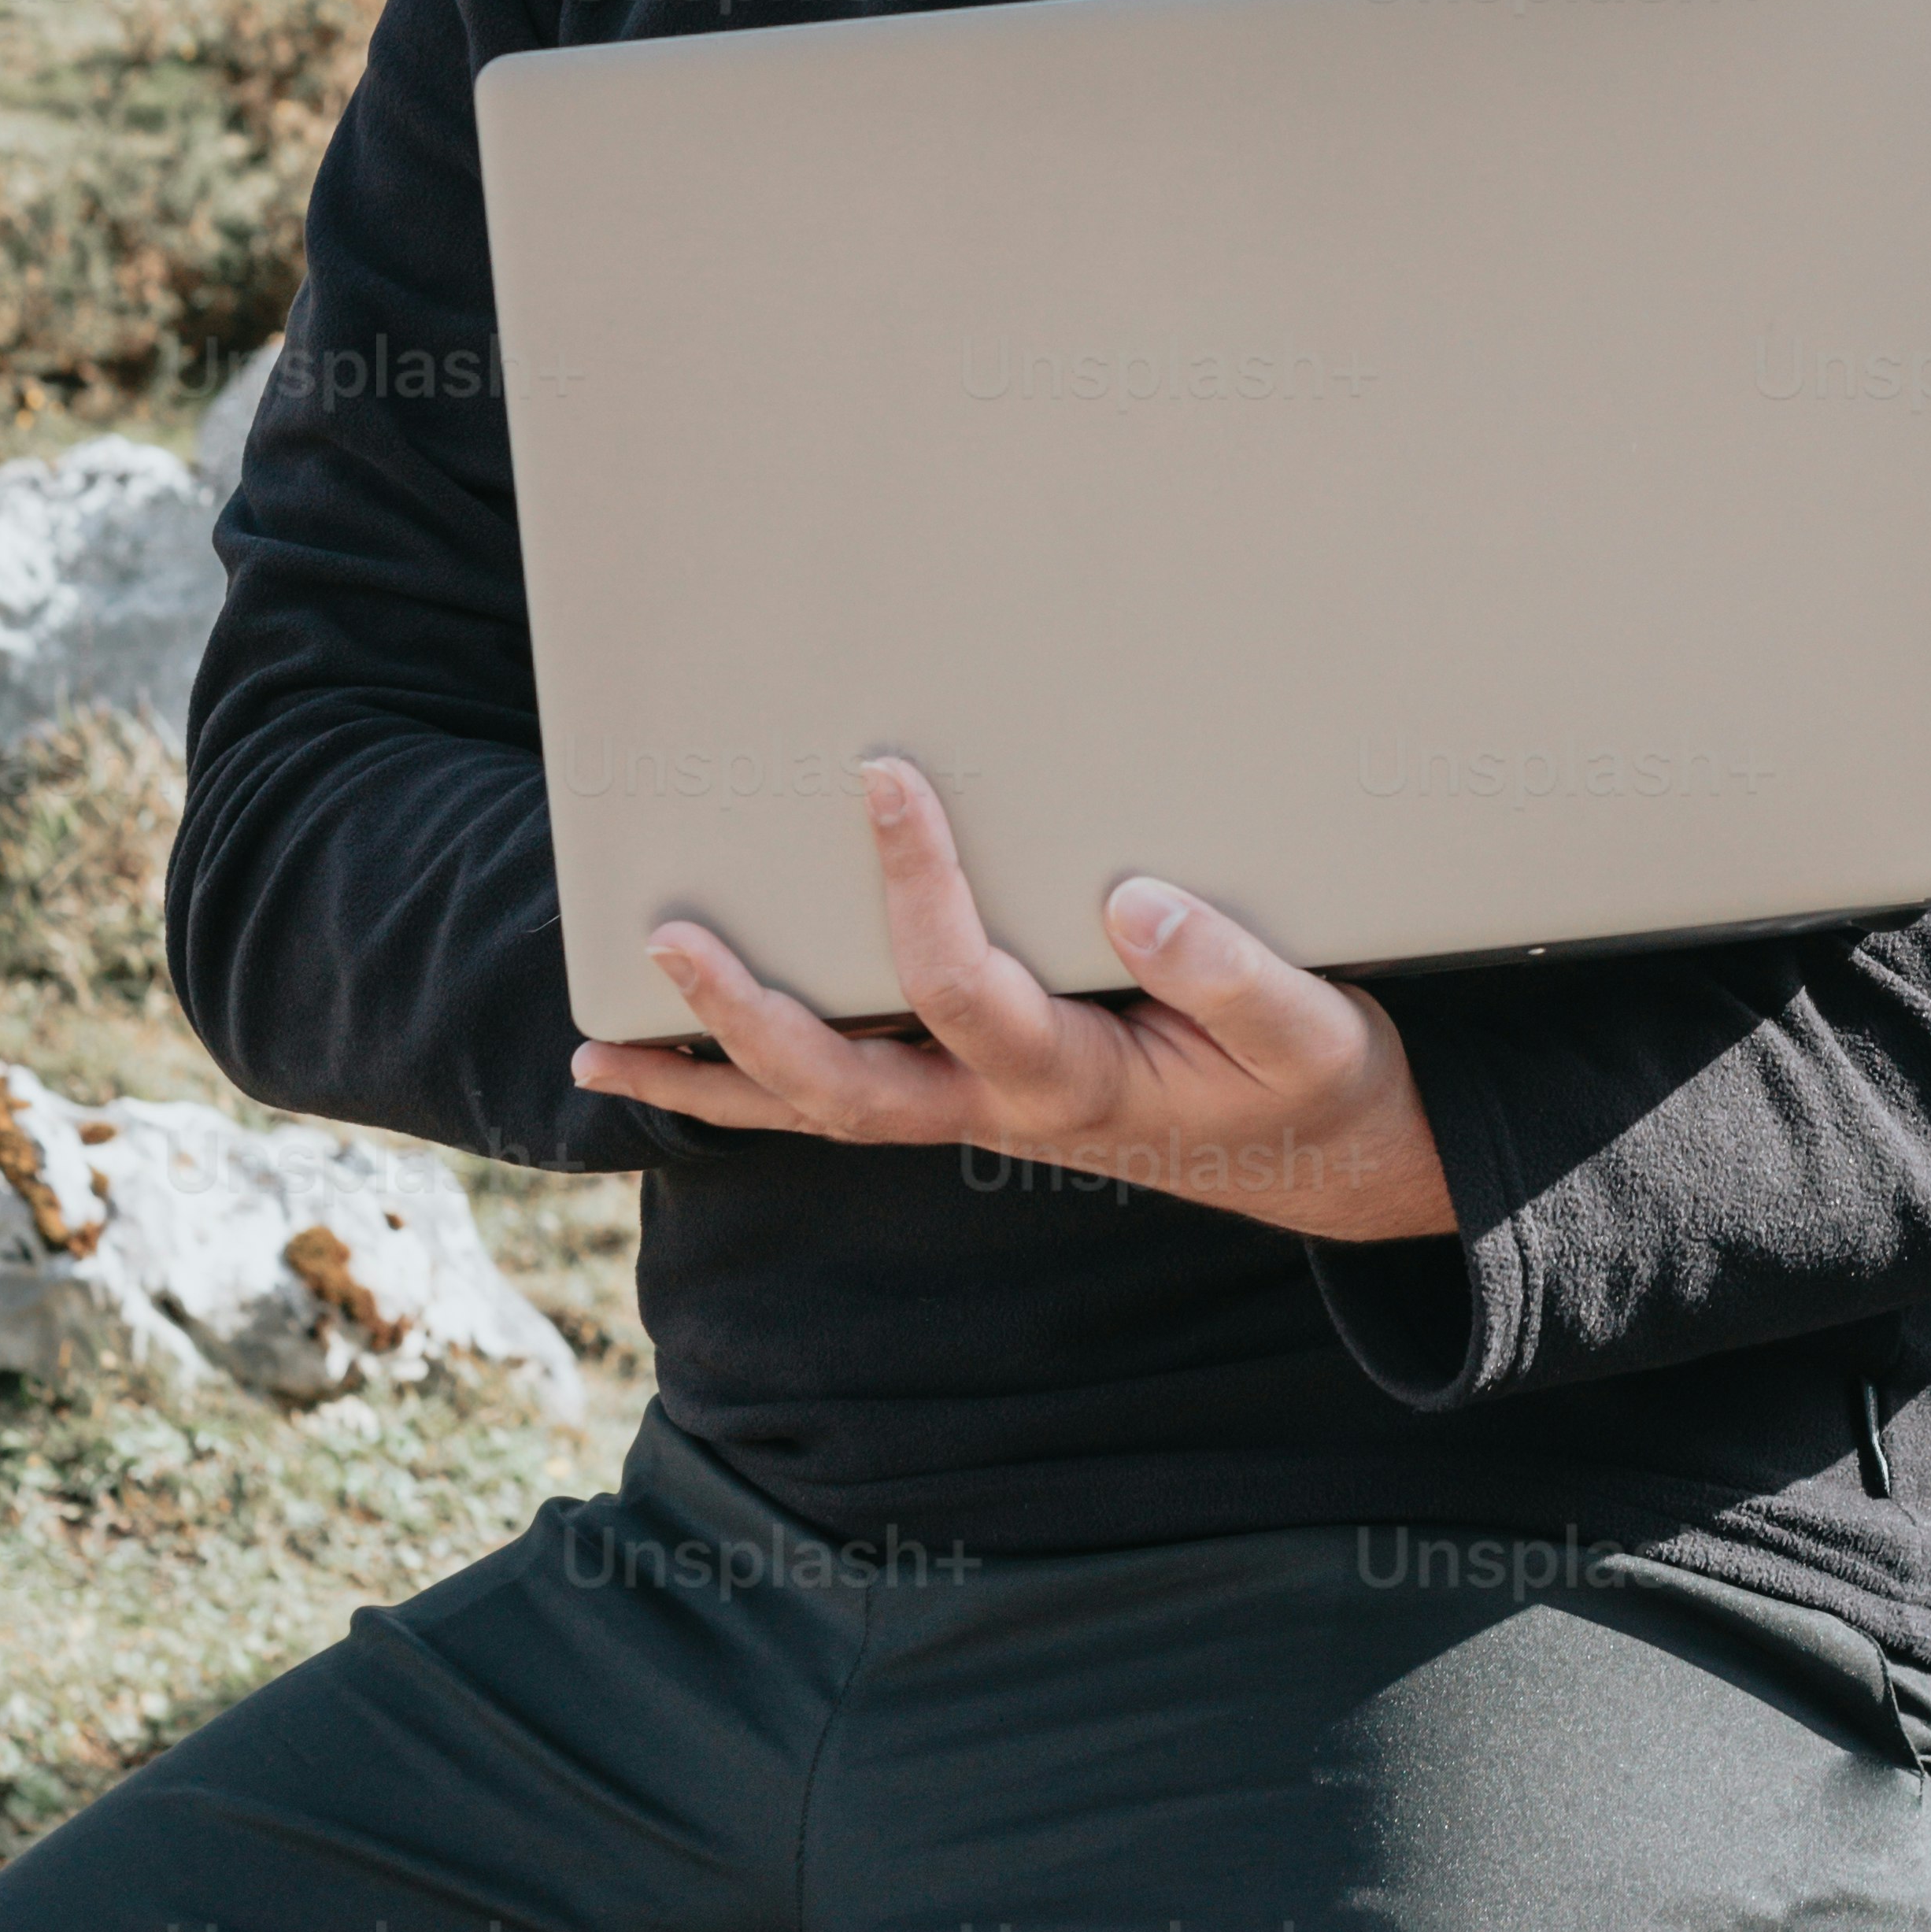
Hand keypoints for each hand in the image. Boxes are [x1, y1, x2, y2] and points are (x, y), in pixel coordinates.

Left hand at [570, 753, 1459, 1244]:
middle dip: (748, 1018)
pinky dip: (752, 1092)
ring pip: (822, 1110)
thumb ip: (1235, 975)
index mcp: (1078, 1082)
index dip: (916, 888)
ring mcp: (978, 1113)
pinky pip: (846, 1099)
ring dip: (712, 1078)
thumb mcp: (1314, 1030)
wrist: (1330, 1154)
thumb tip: (1134, 901)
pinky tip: (677, 1068)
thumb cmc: (1317, 1078)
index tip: (883, 777)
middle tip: (668, 934)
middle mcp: (1004, 1111)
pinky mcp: (976, 1096)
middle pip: (845, 1088)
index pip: (968, 988)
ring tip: (599, 1046)